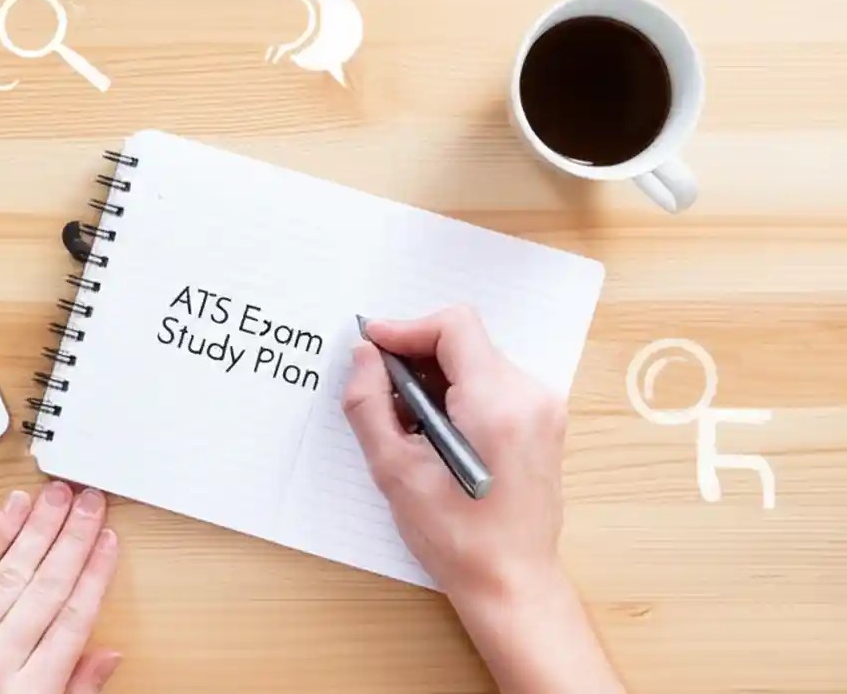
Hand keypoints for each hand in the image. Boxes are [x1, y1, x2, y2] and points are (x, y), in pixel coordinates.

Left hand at [0, 483, 120, 693]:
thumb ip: (76, 693)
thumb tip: (109, 654)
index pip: (74, 618)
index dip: (95, 573)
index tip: (108, 541)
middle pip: (44, 588)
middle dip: (71, 538)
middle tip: (88, 502)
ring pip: (2, 577)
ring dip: (29, 530)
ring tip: (49, 499)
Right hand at [343, 307, 622, 692]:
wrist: (511, 581)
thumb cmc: (457, 538)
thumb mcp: (394, 471)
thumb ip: (369, 403)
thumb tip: (363, 355)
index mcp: (497, 403)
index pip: (454, 326)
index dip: (406, 329)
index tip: (372, 347)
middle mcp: (529, 396)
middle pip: (465, 342)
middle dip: (417, 358)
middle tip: (384, 396)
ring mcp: (543, 408)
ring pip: (477, 361)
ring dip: (437, 379)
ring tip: (410, 426)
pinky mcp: (543, 421)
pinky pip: (494, 384)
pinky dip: (459, 394)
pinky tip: (438, 434)